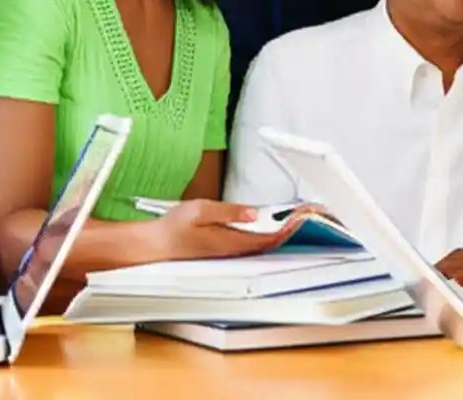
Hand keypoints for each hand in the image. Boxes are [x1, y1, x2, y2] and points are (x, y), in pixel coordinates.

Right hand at [152, 199, 295, 260]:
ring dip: (278, 234)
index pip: (267, 237)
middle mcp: (233, 250)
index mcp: (230, 240)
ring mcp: (229, 252)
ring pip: (261, 245)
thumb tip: (254, 214)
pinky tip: (270, 230)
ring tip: (294, 222)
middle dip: (288, 231)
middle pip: (268, 243)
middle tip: (306, 218)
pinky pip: (252, 246)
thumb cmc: (174, 228)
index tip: (302, 220)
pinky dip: (265, 237)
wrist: (156, 246)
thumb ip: (228, 212)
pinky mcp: (224, 251)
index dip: (287, 229)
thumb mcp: (201, 210)